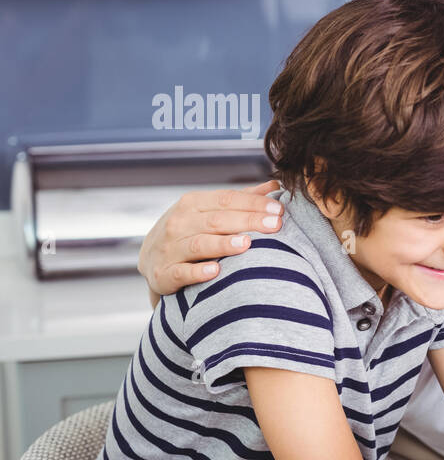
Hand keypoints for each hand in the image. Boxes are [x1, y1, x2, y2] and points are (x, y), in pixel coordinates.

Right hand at [139, 181, 283, 295]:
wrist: (150, 259)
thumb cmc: (189, 232)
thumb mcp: (208, 211)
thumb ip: (241, 200)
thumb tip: (273, 186)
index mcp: (193, 204)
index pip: (227, 200)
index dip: (253, 204)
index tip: (278, 209)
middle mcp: (179, 223)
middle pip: (217, 220)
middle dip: (248, 221)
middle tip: (275, 225)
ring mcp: (170, 248)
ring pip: (199, 244)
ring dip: (223, 244)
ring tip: (246, 244)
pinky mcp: (164, 274)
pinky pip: (182, 272)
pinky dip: (198, 272)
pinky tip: (216, 271)